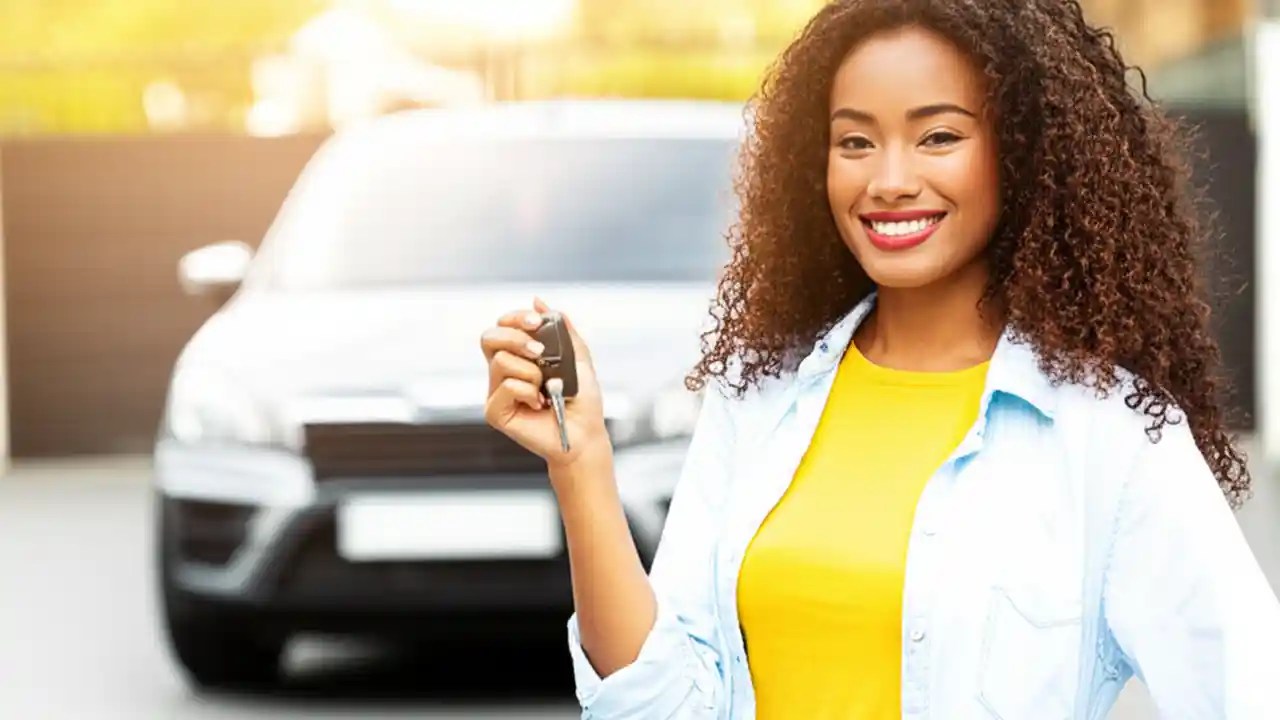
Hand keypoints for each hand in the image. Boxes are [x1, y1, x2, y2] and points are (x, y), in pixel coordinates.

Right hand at [480, 297, 609, 468]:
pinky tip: (538, 404)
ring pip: (500, 361)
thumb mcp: (578, 357)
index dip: (516, 318)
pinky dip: (528, 392)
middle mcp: (504, 371)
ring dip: (531, 371)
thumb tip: (539, 302)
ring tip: (546, 388)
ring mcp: (497, 391)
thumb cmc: (581, 400)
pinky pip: (505, 387)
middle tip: (540, 352)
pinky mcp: (495, 411)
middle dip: (516, 338)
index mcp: (520, 355)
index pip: (503, 326)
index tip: (537, 322)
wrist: (585, 433)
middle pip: (489, 337)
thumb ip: (561, 329)